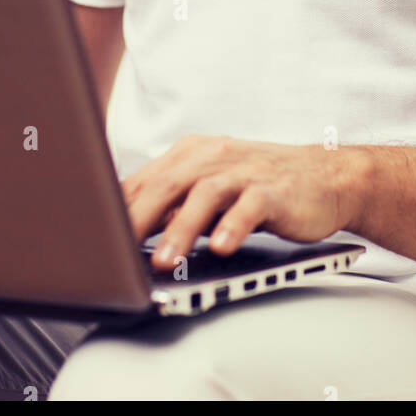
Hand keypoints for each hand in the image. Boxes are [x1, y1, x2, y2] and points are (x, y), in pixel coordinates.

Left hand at [120, 133, 369, 270]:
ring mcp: (244, 171)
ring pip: (205, 196)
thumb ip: (173, 204)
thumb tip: (128, 232)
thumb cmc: (259, 185)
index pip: (145, 180)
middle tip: (115, 250)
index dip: (116, 208)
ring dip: (182, 229)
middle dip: (139, 218)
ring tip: (165, 261)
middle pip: (168, 184)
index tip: (91, 236)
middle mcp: (213, 156)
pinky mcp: (274, 190)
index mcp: (191, 154)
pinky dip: (234, 227)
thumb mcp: (210, 188)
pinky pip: (250, 207)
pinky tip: (222, 248)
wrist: (324, 176)